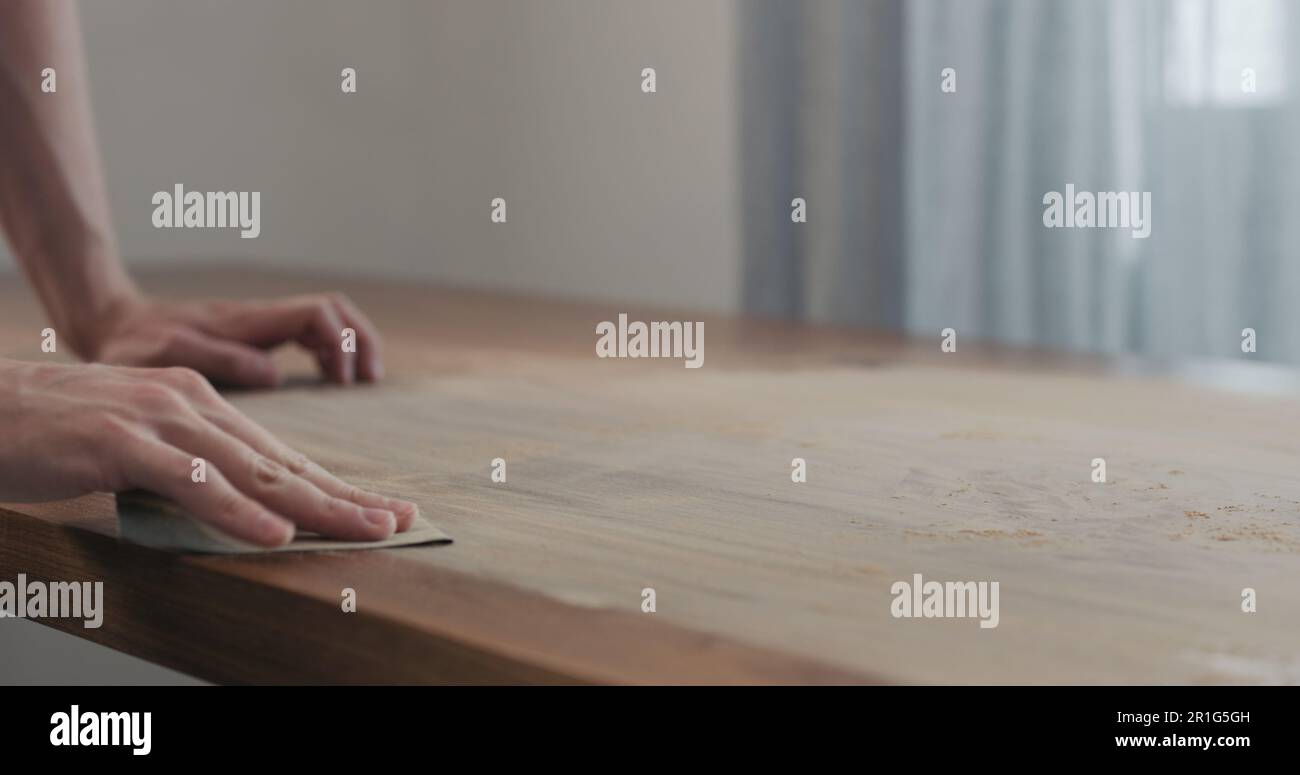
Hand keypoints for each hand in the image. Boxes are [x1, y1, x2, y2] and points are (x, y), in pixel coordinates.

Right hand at [0, 359, 416, 545]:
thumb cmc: (57, 431)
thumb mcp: (138, 447)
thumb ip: (188, 469)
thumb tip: (239, 505)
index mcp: (199, 404)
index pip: (280, 455)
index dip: (334, 484)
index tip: (382, 508)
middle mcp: (190, 404)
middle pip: (282, 462)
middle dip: (345, 495)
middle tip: (398, 521)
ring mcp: (159, 419)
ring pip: (251, 471)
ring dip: (313, 505)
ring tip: (361, 528)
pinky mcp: (121, 442)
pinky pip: (191, 482)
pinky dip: (235, 510)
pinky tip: (274, 532)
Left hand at [86, 293, 383, 387]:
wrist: (112, 325)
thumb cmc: (132, 345)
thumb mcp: (165, 355)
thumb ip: (218, 359)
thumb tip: (273, 374)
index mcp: (245, 322)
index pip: (316, 313)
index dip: (342, 342)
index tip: (345, 381)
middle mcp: (260, 318)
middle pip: (334, 310)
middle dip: (362, 340)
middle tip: (369, 381)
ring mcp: (260, 326)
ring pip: (327, 320)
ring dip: (351, 346)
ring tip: (360, 384)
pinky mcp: (257, 336)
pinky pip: (309, 334)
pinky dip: (332, 352)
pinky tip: (332, 381)